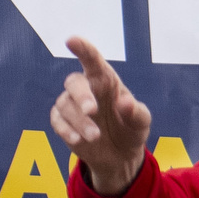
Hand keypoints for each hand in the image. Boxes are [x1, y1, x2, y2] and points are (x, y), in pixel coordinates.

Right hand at [49, 37, 152, 197]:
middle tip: (91, 110)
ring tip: (96, 137)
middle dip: (81, 95)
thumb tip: (125, 102)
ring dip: (80, 121)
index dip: (82, 48)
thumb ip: (136, 112)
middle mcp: (87, 88)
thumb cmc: (131, 131)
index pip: (92, 59)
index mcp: (105, 79)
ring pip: (66, 105)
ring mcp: (72, 105)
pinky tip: (77, 140)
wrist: (120, 156)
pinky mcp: (63, 122)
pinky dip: (66, 129)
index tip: (71, 40)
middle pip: (74, 82)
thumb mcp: (141, 123)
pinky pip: (57, 120)